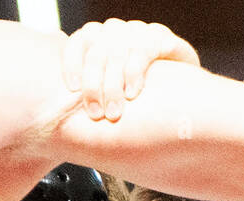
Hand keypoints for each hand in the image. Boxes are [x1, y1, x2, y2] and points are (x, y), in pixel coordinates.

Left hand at [62, 19, 200, 122]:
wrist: (180, 93)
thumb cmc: (138, 99)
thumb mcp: (108, 98)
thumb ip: (90, 100)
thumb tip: (63, 124)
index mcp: (97, 41)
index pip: (78, 43)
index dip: (72, 64)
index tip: (72, 89)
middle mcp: (115, 33)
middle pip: (96, 52)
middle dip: (94, 86)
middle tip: (96, 115)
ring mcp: (137, 32)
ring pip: (117, 51)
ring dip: (113, 85)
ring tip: (114, 113)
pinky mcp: (160, 37)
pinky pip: (142, 50)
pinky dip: (134, 73)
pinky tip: (133, 94)